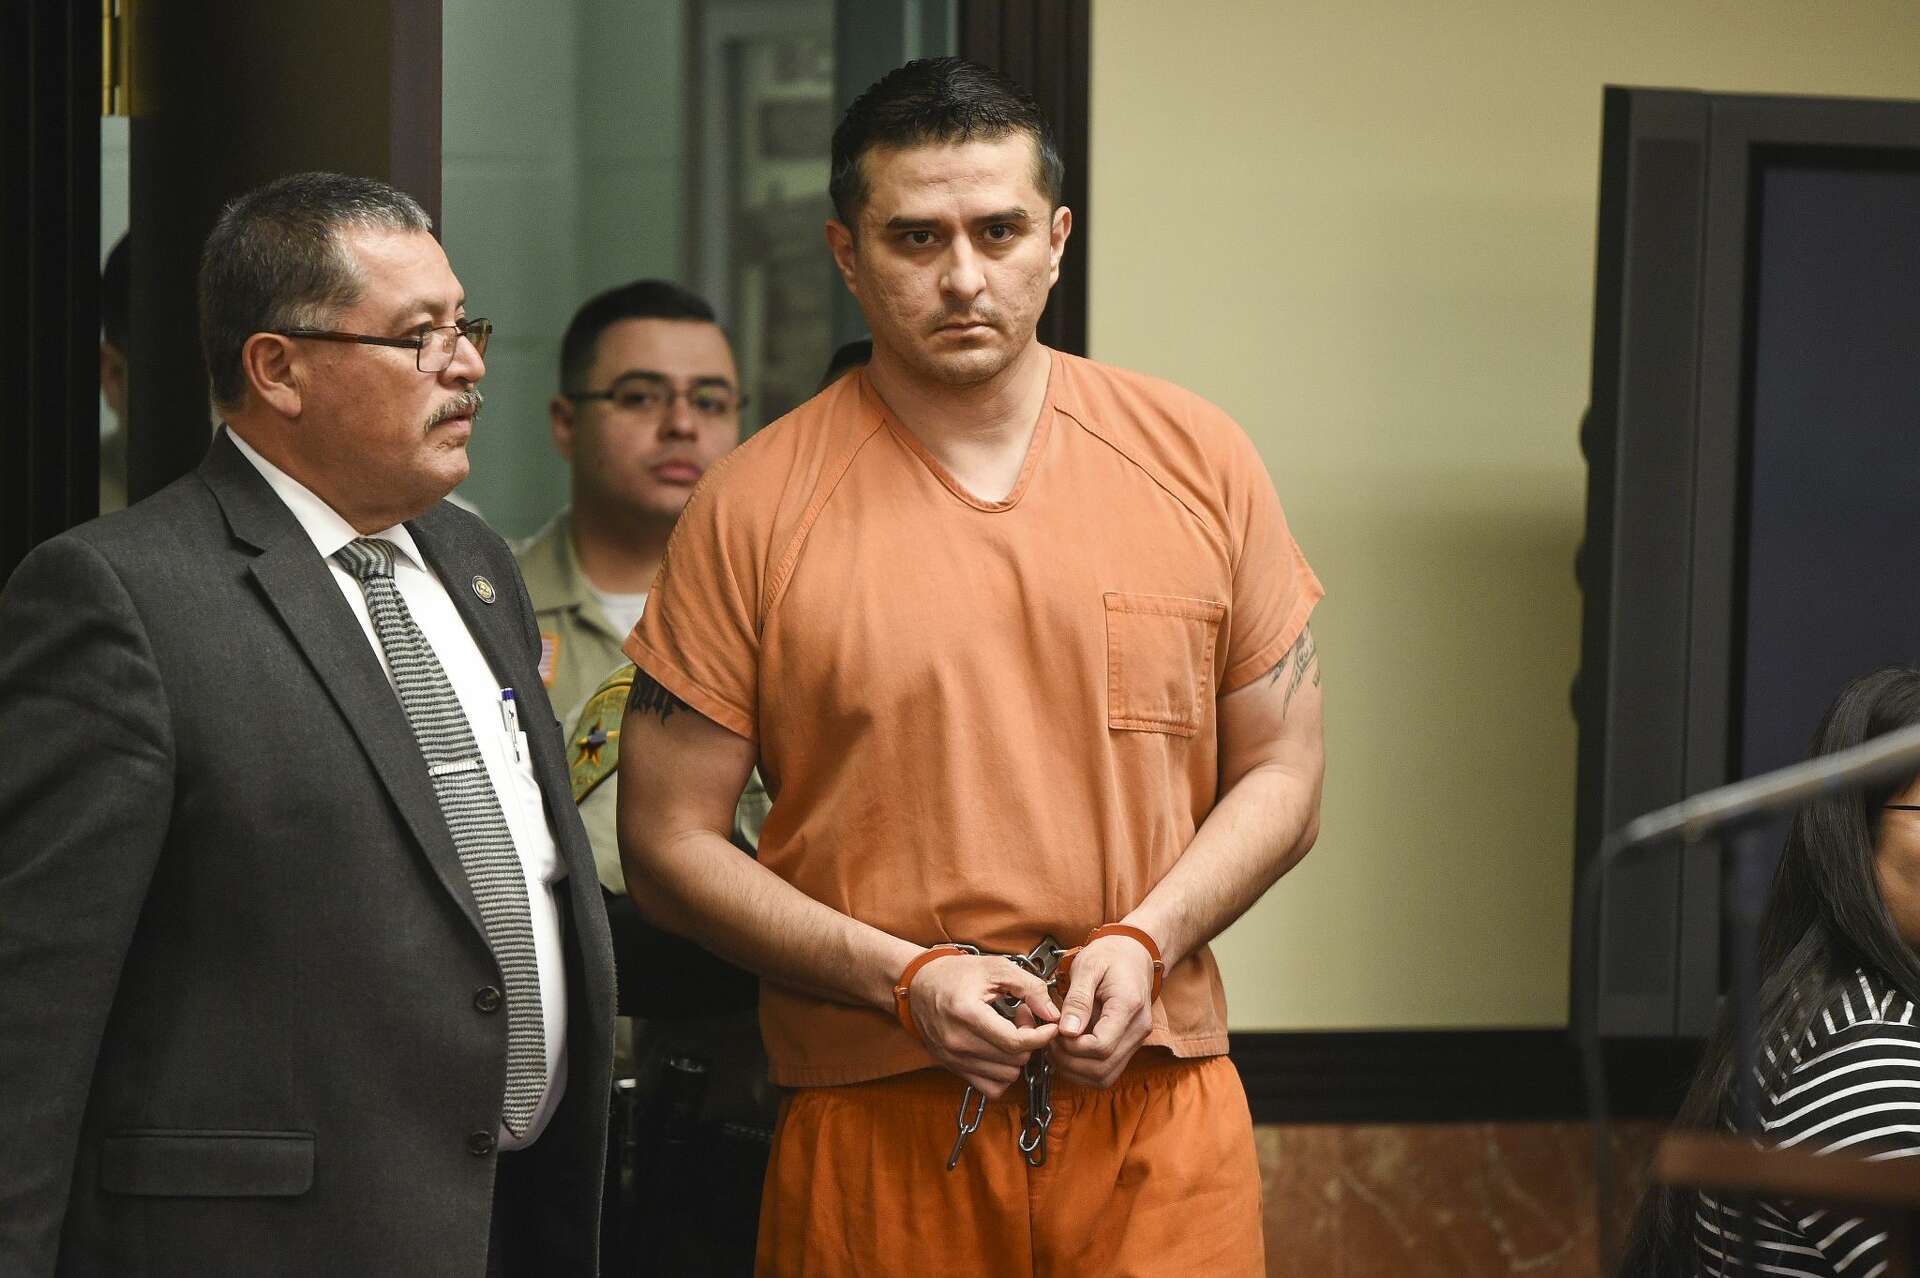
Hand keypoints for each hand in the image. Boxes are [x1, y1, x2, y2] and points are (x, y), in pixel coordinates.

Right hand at [908, 955, 1059, 1096]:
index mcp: (967, 1014)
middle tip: (1021, 1017)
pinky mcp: (953, 1068)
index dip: (1042, 1035)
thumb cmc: (956, 974)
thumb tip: (1053, 1014)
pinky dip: (1003, 1074)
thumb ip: (1030, 988)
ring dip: (1016, 1057)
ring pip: (1006, 1077)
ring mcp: (953, 1059)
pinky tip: (1000, 1051)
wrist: (919, 985)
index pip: (1016, 1042)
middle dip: (1028, 1040)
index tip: (1050, 1025)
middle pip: (1015, 1061)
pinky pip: (991, 1088)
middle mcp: (958, 1041)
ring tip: (1009, 1031)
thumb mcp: (996, 968)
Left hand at [1052, 936, 1155, 1087]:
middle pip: (1102, 1068)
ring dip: (1074, 1069)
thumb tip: (1067, 1031)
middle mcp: (1137, 1029)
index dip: (1072, 1047)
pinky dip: (1083, 1068)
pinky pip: (1106, 1071)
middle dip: (1068, 1061)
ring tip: (1056, 1046)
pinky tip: (1068, 1050)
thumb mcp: (1088, 966)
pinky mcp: (1128, 1046)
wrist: (1133, 953)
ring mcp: (1135, 1040)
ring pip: (1104, 1076)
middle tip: (1050, 1041)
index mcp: (1128, 1006)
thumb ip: (1078, 1000)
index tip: (1055, 1031)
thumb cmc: (1111, 956)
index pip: (1101, 1046)